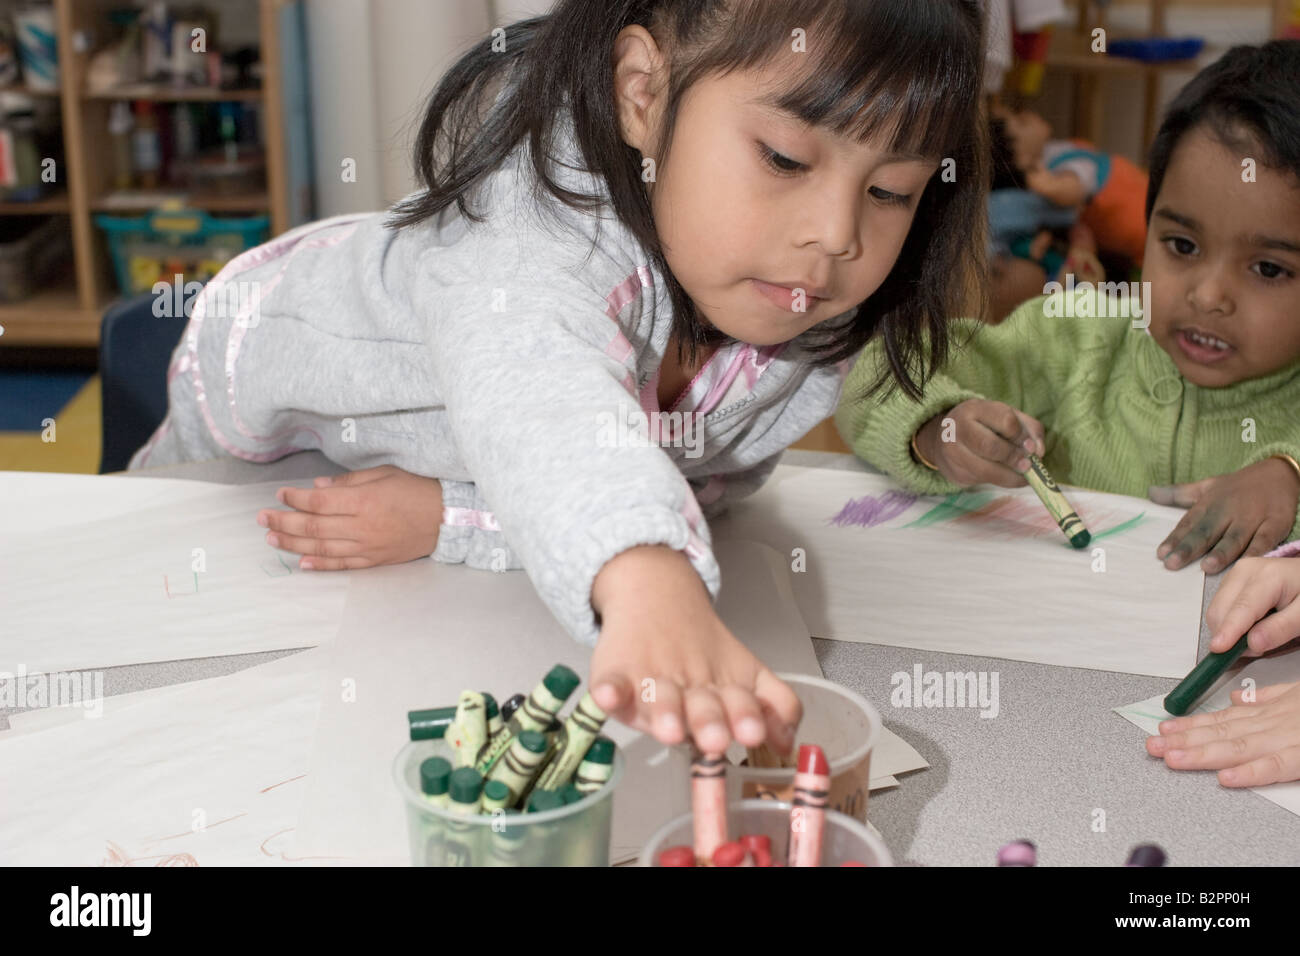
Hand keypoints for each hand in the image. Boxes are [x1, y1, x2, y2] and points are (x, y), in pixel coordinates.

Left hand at [256, 465, 442, 569]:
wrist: (448, 517)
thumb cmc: (418, 489)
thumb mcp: (385, 474)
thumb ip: (350, 481)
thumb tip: (318, 487)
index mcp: (364, 501)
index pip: (318, 501)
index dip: (295, 498)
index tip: (280, 494)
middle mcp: (362, 526)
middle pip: (313, 527)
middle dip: (283, 522)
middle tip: (262, 519)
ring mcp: (368, 546)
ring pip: (322, 548)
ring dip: (293, 545)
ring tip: (272, 540)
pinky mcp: (375, 560)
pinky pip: (342, 564)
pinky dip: (320, 564)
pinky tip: (302, 563)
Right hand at [587, 545, 801, 754]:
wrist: (655, 595)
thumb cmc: (701, 649)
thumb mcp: (745, 673)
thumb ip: (773, 707)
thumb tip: (787, 745)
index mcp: (726, 686)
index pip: (743, 702)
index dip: (749, 716)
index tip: (754, 733)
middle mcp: (692, 685)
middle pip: (704, 705)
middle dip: (710, 721)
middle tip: (715, 738)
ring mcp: (653, 679)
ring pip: (662, 698)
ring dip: (666, 712)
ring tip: (670, 729)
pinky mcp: (618, 673)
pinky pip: (611, 683)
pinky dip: (608, 692)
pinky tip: (608, 697)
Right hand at [915, 399, 1045, 487]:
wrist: (945, 438)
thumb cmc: (983, 425)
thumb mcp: (1005, 417)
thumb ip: (1028, 428)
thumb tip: (1039, 452)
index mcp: (974, 409)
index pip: (1005, 421)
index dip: (1021, 436)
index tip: (1031, 447)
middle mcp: (958, 428)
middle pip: (991, 446)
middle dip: (1013, 457)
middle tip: (1028, 465)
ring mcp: (952, 452)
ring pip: (985, 469)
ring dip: (1010, 476)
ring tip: (1023, 477)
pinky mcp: (954, 472)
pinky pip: (982, 480)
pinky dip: (1001, 482)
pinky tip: (1008, 478)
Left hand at [1146, 681, 1299, 786]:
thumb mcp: (1295, 694)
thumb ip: (1266, 697)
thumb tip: (1236, 698)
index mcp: (1267, 712)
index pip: (1220, 719)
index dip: (1189, 726)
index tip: (1163, 729)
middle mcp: (1270, 725)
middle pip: (1219, 734)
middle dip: (1183, 740)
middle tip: (1153, 746)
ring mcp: (1285, 740)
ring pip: (1236, 747)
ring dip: (1201, 754)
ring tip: (1173, 758)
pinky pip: (1274, 766)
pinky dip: (1249, 772)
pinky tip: (1225, 777)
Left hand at [1150, 459, 1299, 572]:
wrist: (1278, 474)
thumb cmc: (1237, 486)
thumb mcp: (1206, 486)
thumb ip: (1178, 494)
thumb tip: (1150, 493)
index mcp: (1210, 503)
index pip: (1189, 523)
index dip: (1174, 539)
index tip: (1160, 554)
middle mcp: (1228, 511)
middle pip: (1207, 531)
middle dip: (1189, 548)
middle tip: (1172, 564)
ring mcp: (1253, 518)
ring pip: (1235, 537)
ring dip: (1221, 552)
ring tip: (1206, 567)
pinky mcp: (1275, 524)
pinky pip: (1265, 540)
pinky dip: (1257, 552)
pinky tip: (1246, 564)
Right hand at [1205, 556, 1299, 654]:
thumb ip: (1282, 628)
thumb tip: (1253, 644)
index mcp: (1267, 576)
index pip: (1242, 608)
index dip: (1229, 630)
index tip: (1218, 648)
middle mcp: (1243, 572)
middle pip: (1221, 610)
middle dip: (1229, 635)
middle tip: (1257, 649)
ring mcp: (1234, 575)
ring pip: (1215, 611)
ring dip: (1228, 631)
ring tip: (1257, 634)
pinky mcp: (1228, 581)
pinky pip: (1218, 608)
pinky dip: (1228, 623)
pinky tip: (1249, 624)